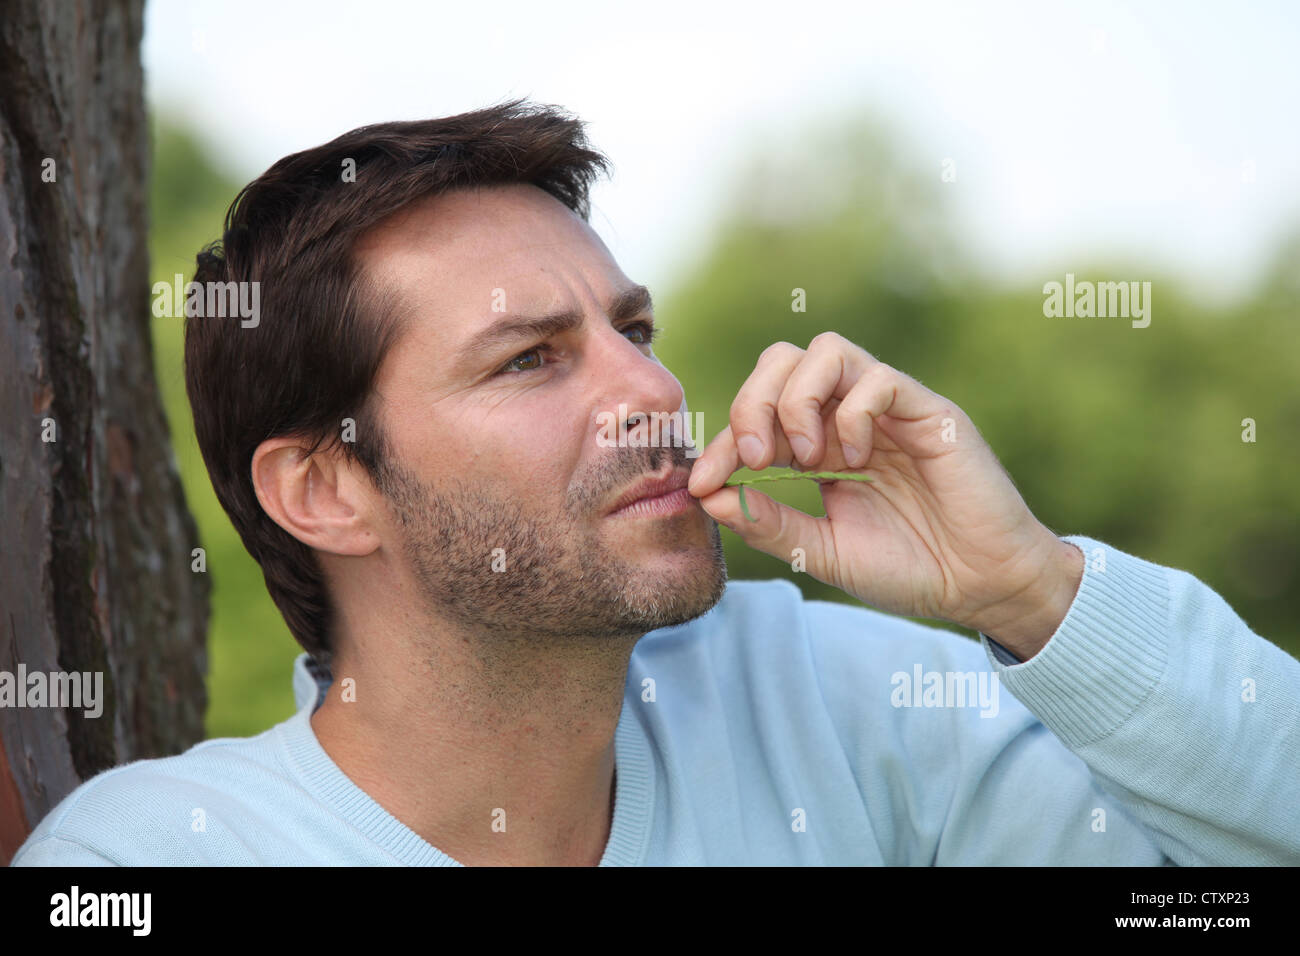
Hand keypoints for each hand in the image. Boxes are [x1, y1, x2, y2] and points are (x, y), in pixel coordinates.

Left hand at [687, 333, 1083, 658]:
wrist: (983, 588)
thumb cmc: (911, 569)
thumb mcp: (823, 552)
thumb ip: (769, 523)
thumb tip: (708, 497)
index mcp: (821, 446)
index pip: (757, 414)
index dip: (721, 443)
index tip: (702, 484)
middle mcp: (849, 416)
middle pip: (782, 360)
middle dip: (751, 403)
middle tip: (755, 459)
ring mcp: (889, 409)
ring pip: (826, 350)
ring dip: (797, 400)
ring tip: (804, 457)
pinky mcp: (930, 411)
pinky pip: (878, 377)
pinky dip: (852, 412)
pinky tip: (855, 460)